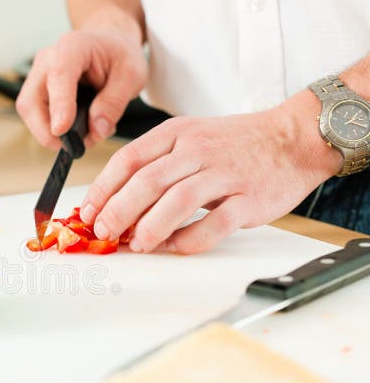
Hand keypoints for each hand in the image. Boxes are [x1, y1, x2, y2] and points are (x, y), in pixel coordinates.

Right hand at [15, 22, 146, 150]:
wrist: (109, 44)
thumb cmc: (119, 56)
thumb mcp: (131, 75)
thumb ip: (115, 102)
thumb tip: (97, 130)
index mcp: (73, 47)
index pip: (59, 76)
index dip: (59, 105)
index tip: (62, 130)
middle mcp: (47, 59)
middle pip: (31, 101)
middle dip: (47, 131)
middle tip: (74, 147)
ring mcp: (38, 75)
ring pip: (29, 112)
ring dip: (50, 133)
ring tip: (83, 137)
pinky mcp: (37, 90)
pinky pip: (35, 116)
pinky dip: (52, 130)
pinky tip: (76, 130)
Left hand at [79, 91, 343, 253]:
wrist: (294, 138)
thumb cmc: (234, 145)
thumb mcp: (189, 139)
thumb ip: (154, 166)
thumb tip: (114, 203)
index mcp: (176, 134)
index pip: (128, 160)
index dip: (102, 189)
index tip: (87, 212)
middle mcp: (197, 150)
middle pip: (146, 181)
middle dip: (118, 211)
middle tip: (104, 232)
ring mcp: (224, 174)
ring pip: (177, 201)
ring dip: (150, 227)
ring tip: (135, 245)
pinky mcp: (248, 198)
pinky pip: (215, 224)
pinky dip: (190, 240)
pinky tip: (174, 247)